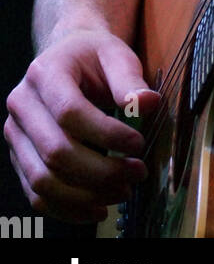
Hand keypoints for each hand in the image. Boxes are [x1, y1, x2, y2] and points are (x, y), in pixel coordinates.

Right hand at [5, 30, 158, 223]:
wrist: (68, 55)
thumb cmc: (94, 55)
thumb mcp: (116, 54)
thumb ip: (131, 80)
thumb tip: (148, 104)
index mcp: (44, 73)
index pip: (69, 112)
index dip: (107, 134)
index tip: (139, 143)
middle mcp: (22, 105)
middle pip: (56, 152)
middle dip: (101, 171)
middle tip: (136, 173)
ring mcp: (16, 134)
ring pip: (43, 180)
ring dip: (86, 195)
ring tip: (122, 191)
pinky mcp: (20, 157)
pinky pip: (35, 194)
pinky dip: (67, 209)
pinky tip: (97, 208)